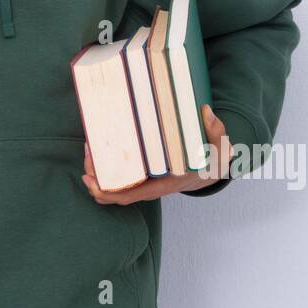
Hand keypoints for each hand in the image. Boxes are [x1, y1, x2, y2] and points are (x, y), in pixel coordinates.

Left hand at [81, 104, 231, 202]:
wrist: (213, 171)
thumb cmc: (213, 161)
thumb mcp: (220, 149)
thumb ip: (215, 131)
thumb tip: (205, 111)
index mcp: (164, 184)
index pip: (131, 195)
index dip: (107, 192)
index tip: (91, 180)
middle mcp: (151, 187)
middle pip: (115, 191)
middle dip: (95, 177)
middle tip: (86, 151)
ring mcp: (146, 182)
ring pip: (115, 185)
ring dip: (98, 170)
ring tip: (88, 147)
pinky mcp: (144, 174)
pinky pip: (120, 177)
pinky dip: (106, 167)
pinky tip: (99, 150)